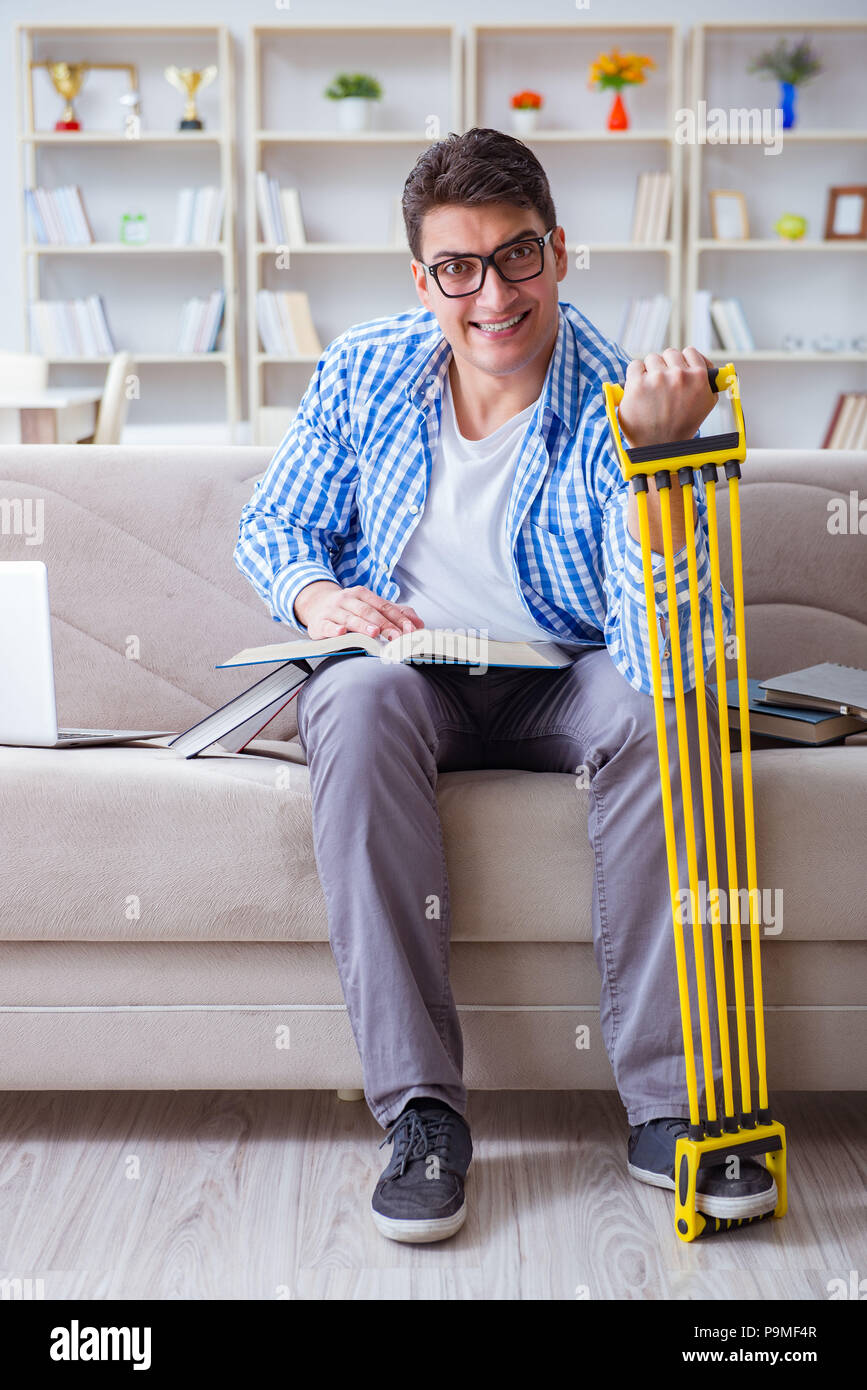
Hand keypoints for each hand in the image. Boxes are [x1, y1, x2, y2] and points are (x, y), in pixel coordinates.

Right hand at [294, 581, 424, 641]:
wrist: (316, 604)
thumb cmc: (348, 608)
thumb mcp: (370, 606)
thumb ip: (394, 614)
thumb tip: (419, 624)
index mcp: (363, 594)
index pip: (384, 606)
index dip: (398, 618)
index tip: (410, 630)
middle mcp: (348, 599)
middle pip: (369, 612)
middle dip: (384, 624)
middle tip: (397, 637)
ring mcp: (333, 610)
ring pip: (350, 618)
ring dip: (362, 626)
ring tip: (374, 633)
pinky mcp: (320, 622)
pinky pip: (328, 626)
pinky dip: (334, 629)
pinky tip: (340, 633)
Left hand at [617, 346, 716, 448]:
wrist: (659, 447)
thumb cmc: (680, 427)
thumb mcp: (706, 405)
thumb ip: (710, 384)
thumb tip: (713, 368)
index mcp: (699, 377)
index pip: (690, 352)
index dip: (683, 361)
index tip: (679, 370)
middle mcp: (679, 375)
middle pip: (669, 354)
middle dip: (666, 366)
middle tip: (663, 385)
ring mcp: (657, 379)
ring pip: (652, 359)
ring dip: (650, 370)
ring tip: (652, 390)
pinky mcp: (637, 384)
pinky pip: (634, 365)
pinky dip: (635, 374)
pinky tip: (639, 389)